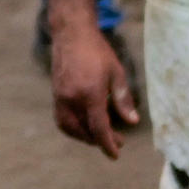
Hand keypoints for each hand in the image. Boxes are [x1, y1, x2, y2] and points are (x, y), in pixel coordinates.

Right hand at [51, 20, 140, 155]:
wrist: (72, 33)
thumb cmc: (98, 51)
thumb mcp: (117, 73)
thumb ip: (123, 99)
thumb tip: (133, 121)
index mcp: (90, 94)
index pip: (99, 128)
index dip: (108, 144)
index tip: (116, 155)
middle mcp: (73, 99)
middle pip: (85, 131)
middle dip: (100, 141)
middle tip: (117, 141)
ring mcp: (61, 97)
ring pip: (71, 128)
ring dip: (85, 136)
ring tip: (100, 135)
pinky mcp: (55, 94)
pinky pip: (62, 120)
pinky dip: (73, 128)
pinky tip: (84, 126)